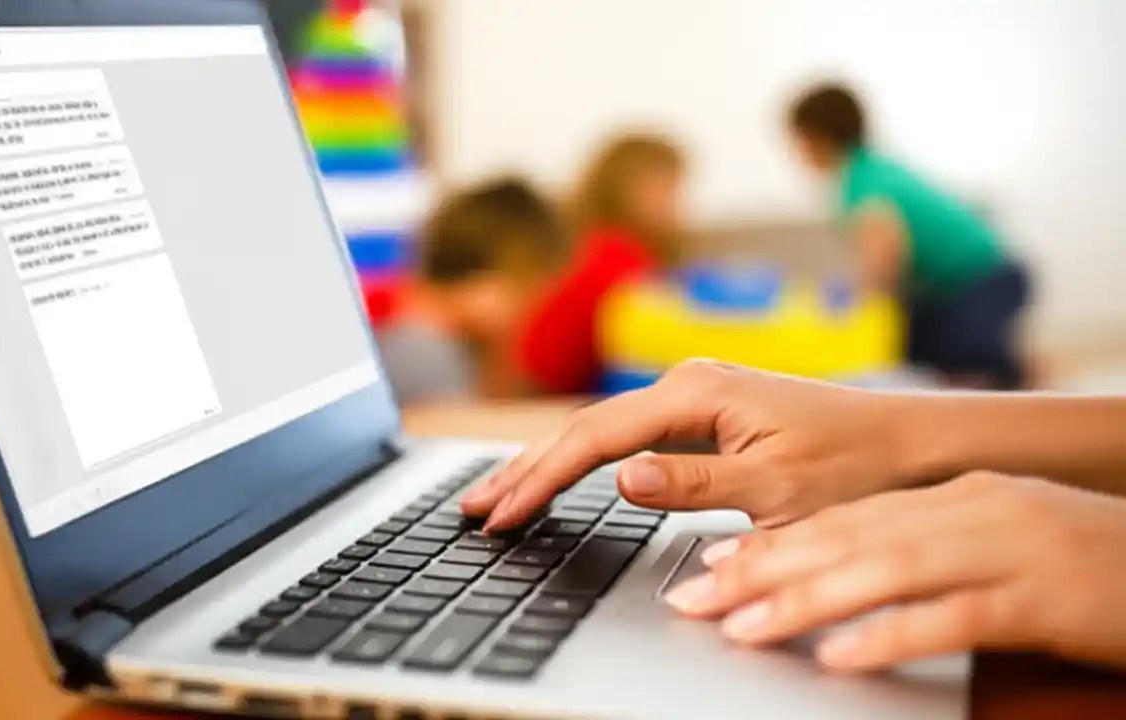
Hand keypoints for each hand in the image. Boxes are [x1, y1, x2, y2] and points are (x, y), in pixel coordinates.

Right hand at [461, 361, 921, 530]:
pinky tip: (560, 474)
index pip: (595, 440)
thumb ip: (696, 484)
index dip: (541, 480)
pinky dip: (583, 460)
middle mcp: (686, 381)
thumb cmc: (856, 467)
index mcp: (697, 393)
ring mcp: (693, 392)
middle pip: (583, 428)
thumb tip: (618, 478)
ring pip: (600, 430)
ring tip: (497, 494)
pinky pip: (625, 434)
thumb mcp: (779, 489)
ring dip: (547, 464)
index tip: (501, 516)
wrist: (908, 441)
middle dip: (525, 470)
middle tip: (473, 509)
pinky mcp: (702, 409)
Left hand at [665, 472, 1125, 671]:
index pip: (843, 518)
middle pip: (846, 538)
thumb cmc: (1084, 565)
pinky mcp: (1041, 597)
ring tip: (744, 626)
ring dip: (806, 600)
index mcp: (954, 497)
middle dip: (763, 569)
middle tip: (697, 597)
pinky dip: (891, 635)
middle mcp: (971, 512)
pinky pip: (953, 617)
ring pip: (885, 570)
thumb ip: (922, 551)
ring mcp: (1007, 549)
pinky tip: (842, 656)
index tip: (712, 564)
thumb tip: (843, 578)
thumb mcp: (994, 544)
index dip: (773, 542)